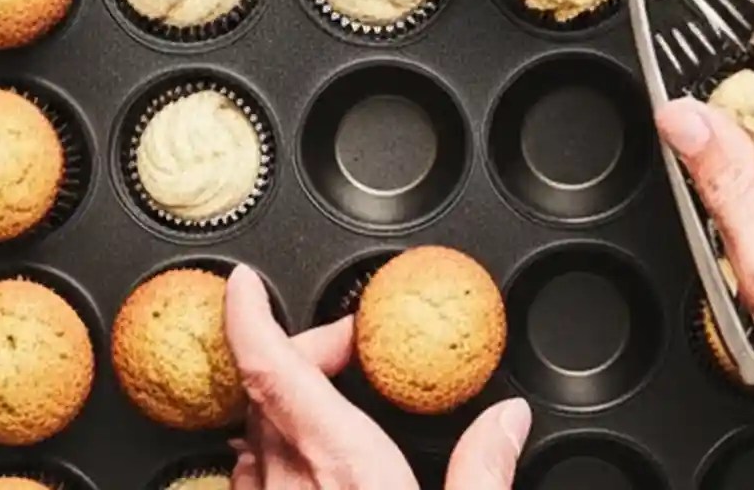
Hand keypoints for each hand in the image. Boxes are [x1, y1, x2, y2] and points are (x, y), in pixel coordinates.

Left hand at [223, 265, 532, 489]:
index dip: (249, 316)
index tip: (246, 284)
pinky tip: (308, 462)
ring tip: (334, 403)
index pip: (270, 370)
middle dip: (304, 352)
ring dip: (286, 403)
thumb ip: (484, 471)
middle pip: (267, 389)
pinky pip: (252, 476)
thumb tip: (508, 421)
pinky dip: (274, 449)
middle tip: (354, 352)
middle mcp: (290, 485)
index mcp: (342, 466)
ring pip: (253, 434)